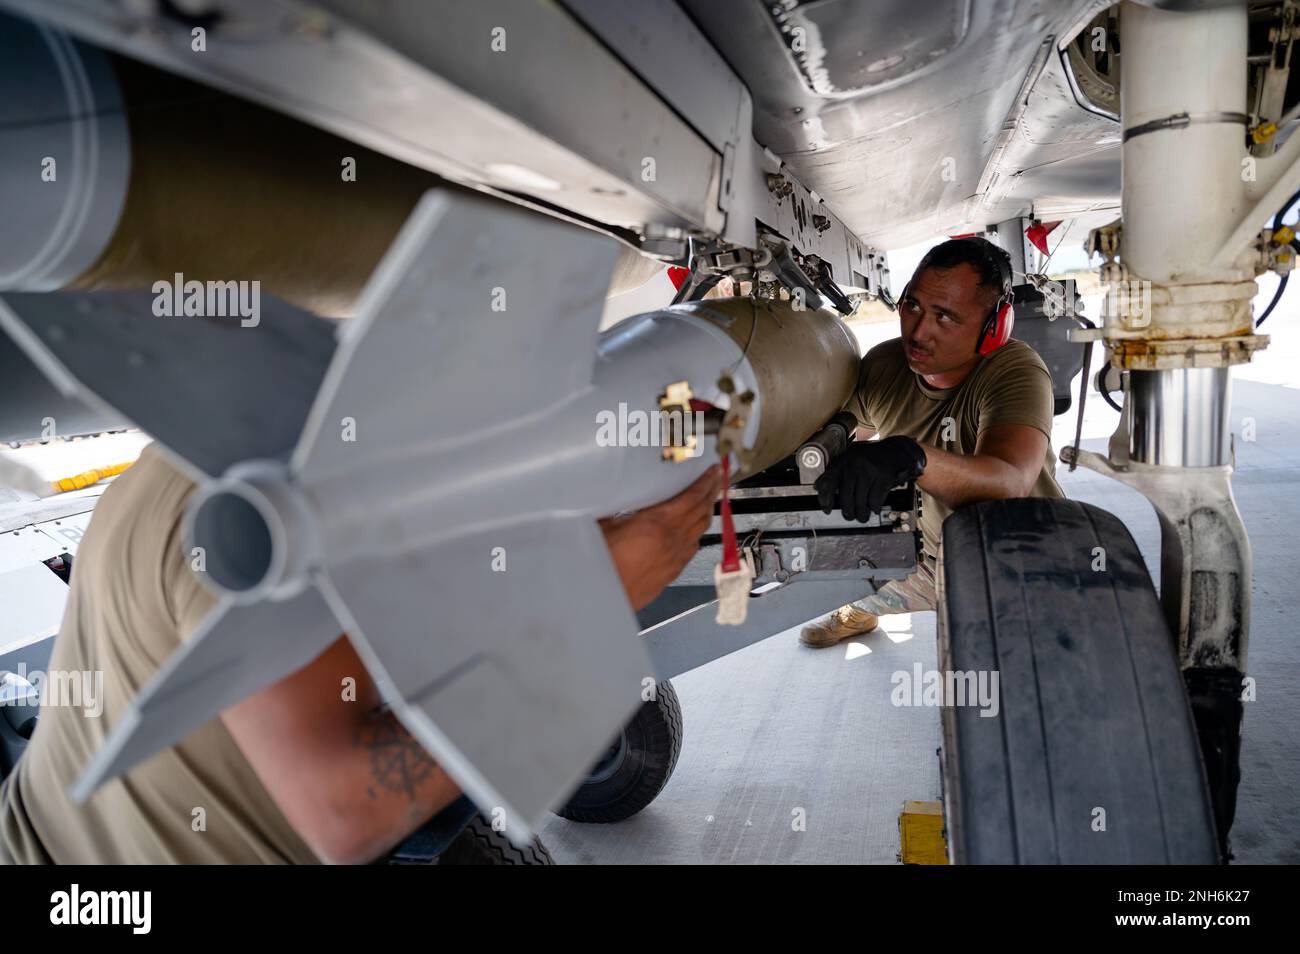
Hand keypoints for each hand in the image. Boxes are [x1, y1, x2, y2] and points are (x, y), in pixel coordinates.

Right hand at [600, 465, 721, 609]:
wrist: (603, 598)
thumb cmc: (602, 564)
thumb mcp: (605, 524)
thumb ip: (618, 506)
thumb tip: (617, 493)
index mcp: (658, 523)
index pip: (692, 497)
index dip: (706, 482)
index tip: (714, 471)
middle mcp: (672, 540)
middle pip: (701, 512)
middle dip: (711, 493)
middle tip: (717, 480)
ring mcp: (675, 559)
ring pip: (700, 532)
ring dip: (706, 514)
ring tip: (708, 502)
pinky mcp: (671, 573)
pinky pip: (691, 549)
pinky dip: (696, 535)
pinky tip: (693, 533)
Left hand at [814, 436, 925, 522]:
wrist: (896, 451)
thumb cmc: (871, 457)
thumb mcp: (851, 458)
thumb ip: (836, 471)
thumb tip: (818, 487)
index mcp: (844, 459)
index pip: (829, 480)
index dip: (826, 497)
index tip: (827, 509)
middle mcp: (854, 463)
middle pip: (846, 495)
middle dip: (847, 510)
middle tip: (849, 516)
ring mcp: (869, 470)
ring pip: (860, 500)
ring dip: (861, 512)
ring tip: (861, 517)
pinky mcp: (883, 477)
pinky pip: (875, 499)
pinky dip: (874, 507)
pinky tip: (874, 508)